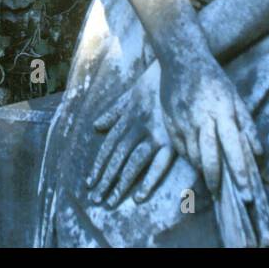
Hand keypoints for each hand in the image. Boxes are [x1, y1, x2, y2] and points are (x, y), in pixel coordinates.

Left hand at [86, 62, 176, 207]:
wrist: (179, 65)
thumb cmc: (155, 80)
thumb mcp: (131, 94)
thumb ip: (114, 112)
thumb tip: (96, 127)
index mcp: (127, 118)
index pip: (108, 147)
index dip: (99, 166)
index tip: (90, 183)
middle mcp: (135, 128)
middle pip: (116, 158)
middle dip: (105, 179)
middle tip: (95, 199)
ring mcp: (153, 134)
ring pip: (131, 163)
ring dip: (119, 184)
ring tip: (110, 202)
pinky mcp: (171, 139)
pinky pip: (158, 164)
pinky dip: (148, 181)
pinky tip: (138, 197)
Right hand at [157, 36, 263, 202]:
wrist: (182, 59)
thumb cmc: (213, 79)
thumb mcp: (235, 97)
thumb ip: (247, 125)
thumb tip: (258, 153)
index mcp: (221, 111)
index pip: (232, 146)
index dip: (239, 170)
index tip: (246, 190)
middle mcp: (201, 118)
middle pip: (208, 156)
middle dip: (215, 179)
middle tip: (222, 194)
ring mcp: (182, 121)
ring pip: (193, 155)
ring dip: (202, 171)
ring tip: (212, 182)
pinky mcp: (169, 123)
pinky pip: (180, 148)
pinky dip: (190, 158)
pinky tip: (197, 162)